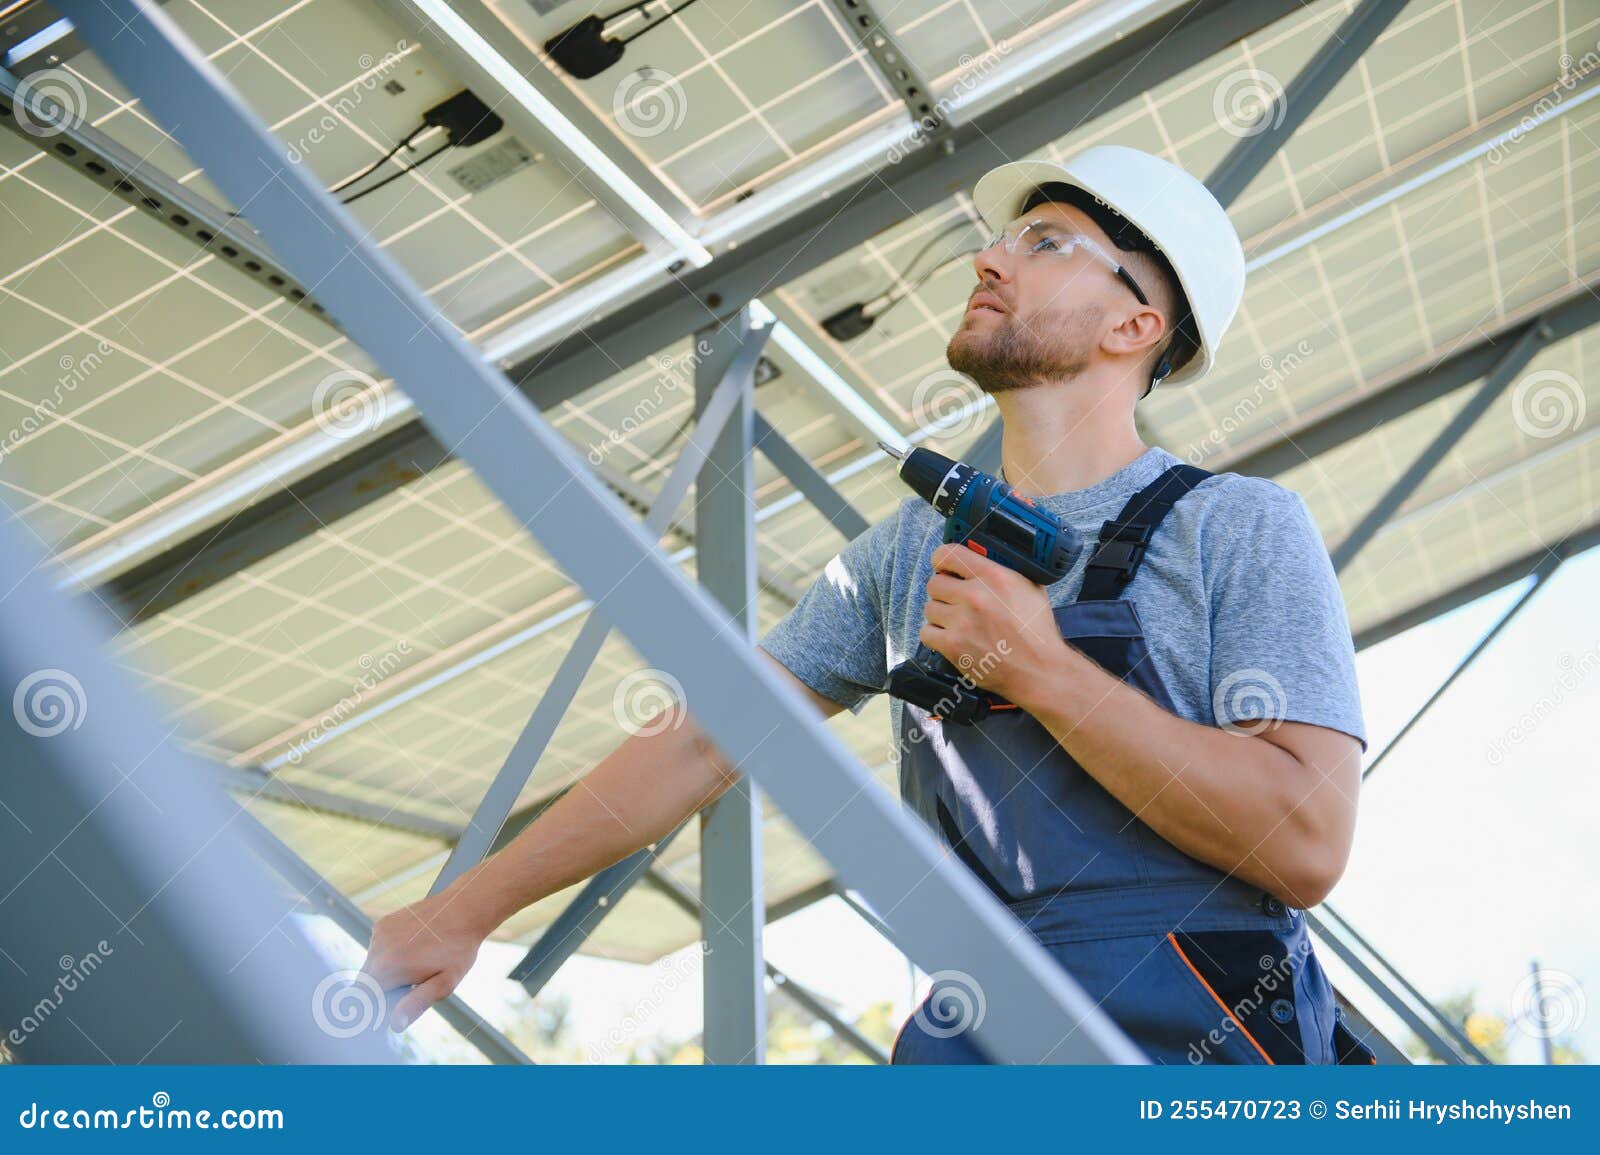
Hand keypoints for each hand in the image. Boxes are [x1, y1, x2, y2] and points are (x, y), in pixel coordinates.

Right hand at [362, 886, 490, 1031]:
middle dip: (381, 989)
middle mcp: (377, 949)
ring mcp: (378, 933)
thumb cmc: (458, 949)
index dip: (373, 1008)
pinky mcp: (383, 923)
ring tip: (416, 963)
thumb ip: (416, 1004)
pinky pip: (377, 947)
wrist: (464, 909)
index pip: (362, 999)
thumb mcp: (444, 982)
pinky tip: (412, 948)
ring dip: (386, 970)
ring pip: (370, 965)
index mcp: (388, 968)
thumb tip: (395, 1025)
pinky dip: (388, 953)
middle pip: (363, 983)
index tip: (391, 1008)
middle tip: (410, 984)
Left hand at [918, 542, 1067, 705]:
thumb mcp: (1030, 588)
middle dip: (943, 592)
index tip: (942, 567)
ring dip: (940, 615)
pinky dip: (936, 636)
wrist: (1039, 670)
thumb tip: (984, 559)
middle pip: (934, 583)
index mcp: (994, 576)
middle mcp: (975, 595)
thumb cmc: (1036, 632)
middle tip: (955, 602)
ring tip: (958, 623)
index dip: (941, 561)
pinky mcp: (953, 645)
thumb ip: (1005, 571)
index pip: (948, 554)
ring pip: (930, 608)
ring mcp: (962, 621)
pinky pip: (926, 633)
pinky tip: (952, 637)